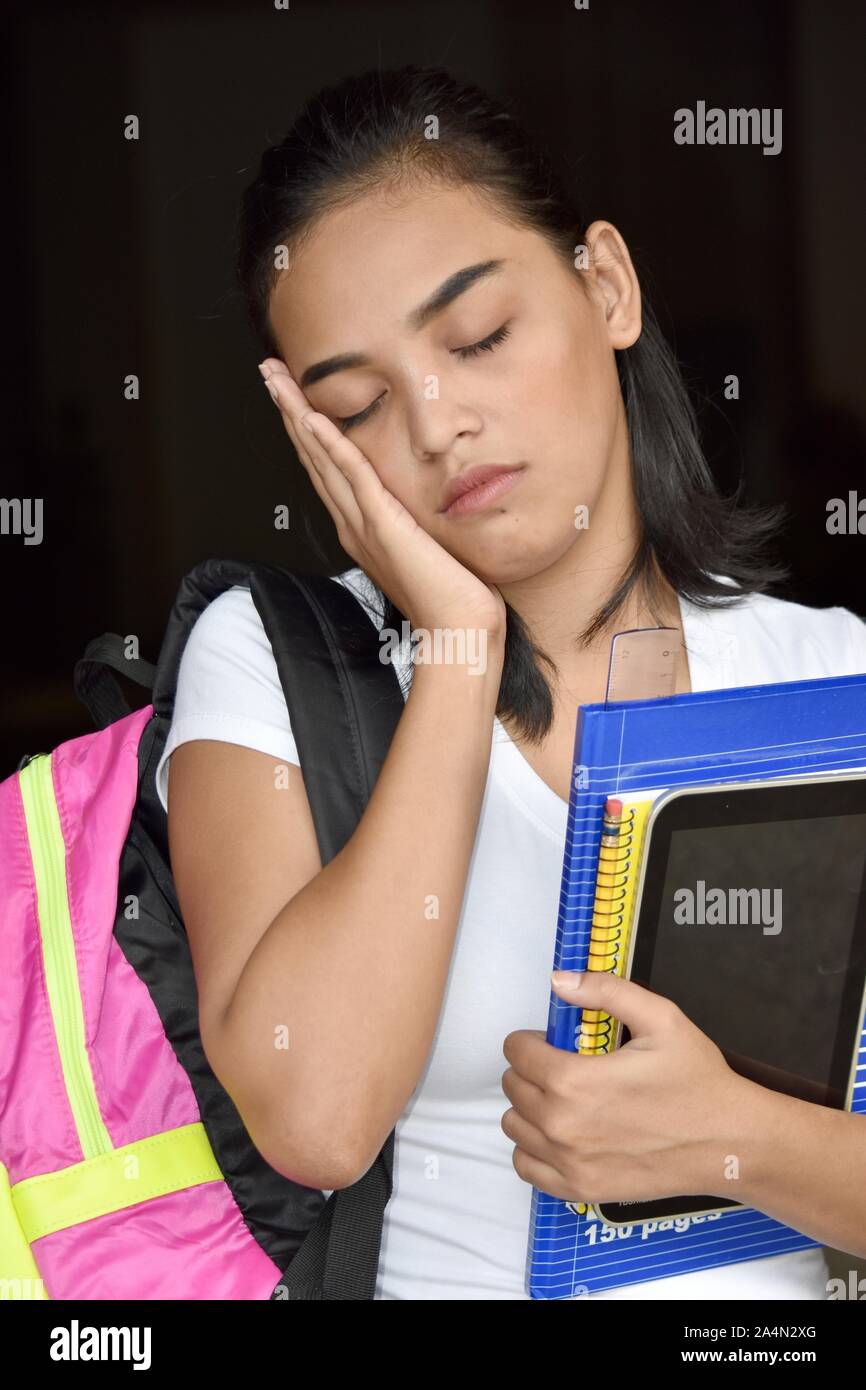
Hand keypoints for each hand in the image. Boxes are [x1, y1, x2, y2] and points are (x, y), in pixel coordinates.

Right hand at [258, 358, 506, 640]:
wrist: (456, 631)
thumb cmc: (450, 597)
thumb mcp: (425, 549)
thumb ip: (411, 525)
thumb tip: (415, 509)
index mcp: (361, 527)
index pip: (326, 468)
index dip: (306, 429)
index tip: (292, 396)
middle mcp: (352, 523)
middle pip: (312, 455)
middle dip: (289, 410)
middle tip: (268, 372)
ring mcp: (363, 523)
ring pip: (321, 458)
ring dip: (298, 415)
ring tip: (278, 381)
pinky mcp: (383, 524)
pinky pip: (352, 476)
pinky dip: (330, 445)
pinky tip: (313, 418)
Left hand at [500, 969, 756, 1206]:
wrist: (728, 1143)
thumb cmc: (697, 1082)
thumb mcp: (660, 1017)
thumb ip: (605, 991)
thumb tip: (561, 980)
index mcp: (574, 1080)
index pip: (517, 1052)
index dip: (533, 1039)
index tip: (554, 1042)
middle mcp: (562, 1125)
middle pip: (513, 1086)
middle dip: (532, 1068)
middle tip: (565, 1066)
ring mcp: (568, 1162)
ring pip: (514, 1124)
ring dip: (530, 1106)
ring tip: (564, 1098)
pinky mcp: (579, 1188)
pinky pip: (526, 1165)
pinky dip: (534, 1147)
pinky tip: (560, 1134)